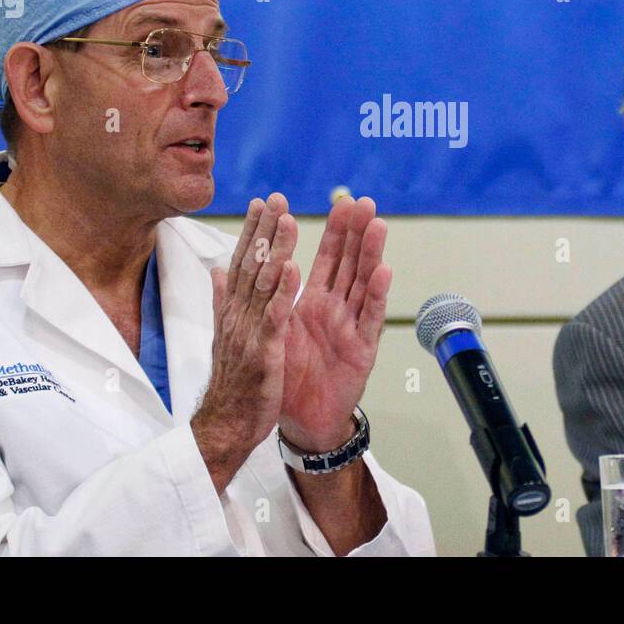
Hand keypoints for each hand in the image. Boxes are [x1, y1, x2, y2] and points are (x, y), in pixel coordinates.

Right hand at [192, 194, 299, 492]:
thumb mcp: (226, 336)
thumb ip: (222, 301)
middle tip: (276, 198)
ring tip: (288, 220)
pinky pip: (275, 317)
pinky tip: (293, 269)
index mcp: (232, 311)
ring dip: (277, 250)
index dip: (253, 232)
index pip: (243, 263)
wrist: (225, 426)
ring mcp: (249, 332)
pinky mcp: (263, 351)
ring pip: (264, 284)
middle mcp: (237, 315)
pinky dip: (283, 292)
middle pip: (252, 265)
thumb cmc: (231, 383)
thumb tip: (216, 271)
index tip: (262, 202)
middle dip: (265, 230)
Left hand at [278, 196, 390, 453]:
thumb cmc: (289, 375)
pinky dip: (376, 295)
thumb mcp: (274, 329)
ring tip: (377, 226)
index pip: (329, 259)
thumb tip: (240, 264)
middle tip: (366, 202)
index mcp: (316, 302)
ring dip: (371, 255)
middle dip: (358, 233)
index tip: (343, 203)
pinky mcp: (362, 350)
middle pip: (351, 264)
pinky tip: (383, 271)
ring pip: (364, 284)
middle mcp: (338, 309)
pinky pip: (369, 319)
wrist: (300, 420)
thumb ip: (268, 297)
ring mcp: (352, 327)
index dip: (337, 232)